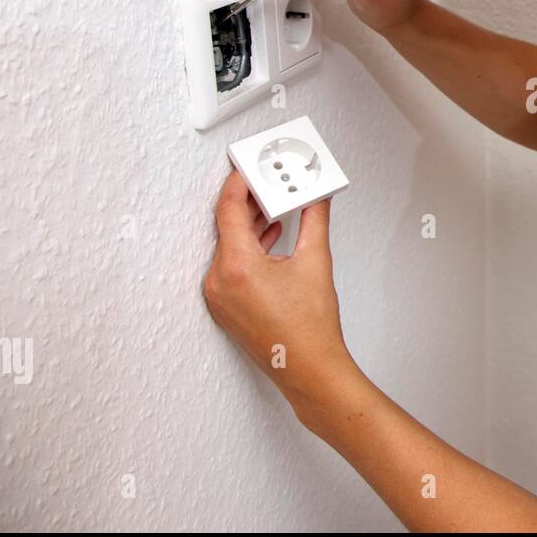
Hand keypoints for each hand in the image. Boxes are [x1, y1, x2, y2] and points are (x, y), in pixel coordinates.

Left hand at [202, 169, 353, 405]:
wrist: (309, 369)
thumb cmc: (310, 328)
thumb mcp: (314, 262)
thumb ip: (314, 220)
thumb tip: (316, 198)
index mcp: (237, 266)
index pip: (228, 209)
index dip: (238, 183)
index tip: (248, 168)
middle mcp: (219, 281)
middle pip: (227, 226)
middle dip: (249, 202)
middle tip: (267, 182)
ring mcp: (219, 296)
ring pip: (229, 246)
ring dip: (250, 225)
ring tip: (275, 206)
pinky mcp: (225, 306)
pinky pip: (229, 265)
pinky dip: (247, 248)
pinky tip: (270, 237)